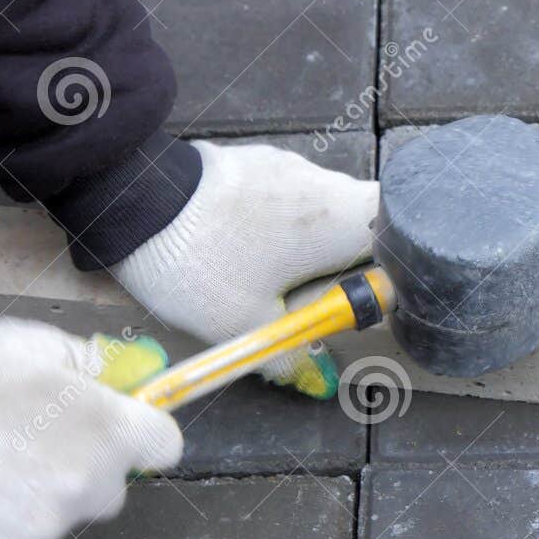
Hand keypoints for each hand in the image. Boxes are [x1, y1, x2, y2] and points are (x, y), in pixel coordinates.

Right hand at [0, 319, 181, 538]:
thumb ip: (87, 362)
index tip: (113, 419)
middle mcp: (86, 493)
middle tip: (27, 439)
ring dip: (33, 497)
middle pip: (109, 487)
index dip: (140, 429)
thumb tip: (115, 375)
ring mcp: (43, 536)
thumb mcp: (29, 343)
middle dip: (83, 465)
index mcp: (106, 434)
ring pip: (56, 517)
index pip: (164, 445)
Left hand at [114, 141, 379, 395]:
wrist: (130, 200)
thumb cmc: (199, 262)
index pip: (407, 224)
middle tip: (313, 300)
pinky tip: (241, 250)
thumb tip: (309, 377)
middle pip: (365, 222)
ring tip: (267, 277)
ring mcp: (287, 166)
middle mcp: (323, 183)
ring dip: (309, 246)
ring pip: (322, 211)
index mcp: (340, 218)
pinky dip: (279, 225)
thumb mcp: (245, 326)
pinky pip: (286, 198)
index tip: (378, 293)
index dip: (403, 261)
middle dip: (347, 264)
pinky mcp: (254, 162)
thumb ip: (288, 355)